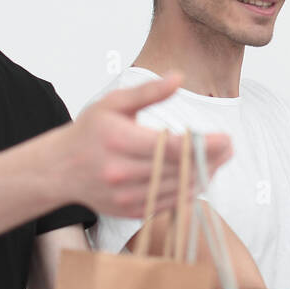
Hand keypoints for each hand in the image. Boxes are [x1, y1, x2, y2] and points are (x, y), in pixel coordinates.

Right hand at [59, 72, 233, 216]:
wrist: (59, 170)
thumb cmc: (90, 131)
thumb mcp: (114, 104)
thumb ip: (148, 92)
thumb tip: (179, 77)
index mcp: (117, 141)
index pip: (171, 147)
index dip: (204, 145)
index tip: (227, 138)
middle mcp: (120, 172)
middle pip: (179, 169)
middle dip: (210, 159)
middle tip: (230, 147)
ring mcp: (125, 196)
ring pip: (179, 190)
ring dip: (203, 176)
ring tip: (218, 160)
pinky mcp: (130, 211)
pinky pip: (170, 203)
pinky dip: (189, 190)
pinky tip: (198, 175)